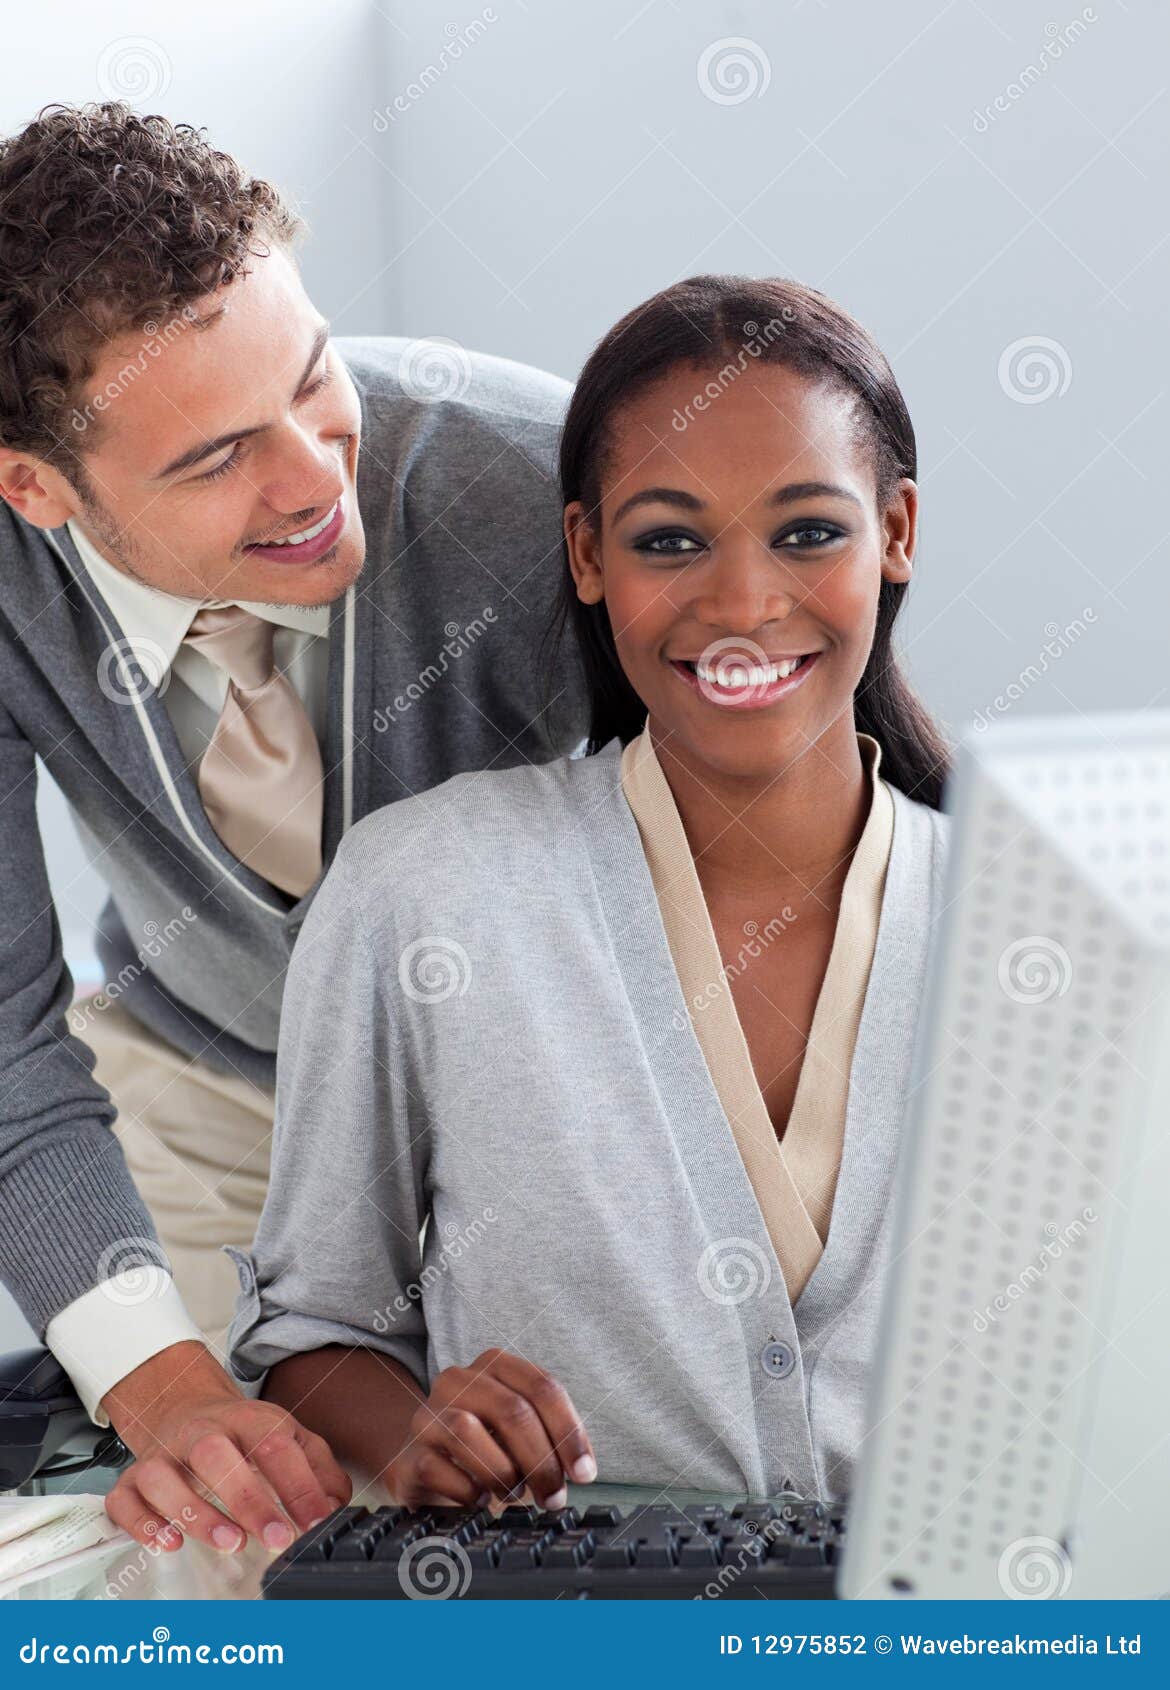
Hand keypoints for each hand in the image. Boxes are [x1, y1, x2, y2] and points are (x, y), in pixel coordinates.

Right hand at [101, 1341, 350, 1553]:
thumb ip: (318, 1470)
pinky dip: (141, 1523)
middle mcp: (200, 1432)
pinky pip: (124, 1498)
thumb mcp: (288, 1439)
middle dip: (247, 1498)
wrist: (185, 1407)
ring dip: (195, 1512)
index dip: (298, 1485)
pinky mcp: (132, 1480)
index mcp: (247, 1419)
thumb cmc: (243, 1435)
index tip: (315, 1522)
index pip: (274, 1443)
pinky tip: (167, 1542)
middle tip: (276, 1537)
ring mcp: (162, 1454)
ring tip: (230, 1542)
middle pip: (215, 1453)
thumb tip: (335, 1506)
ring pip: (162, 1476)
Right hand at [384, 1347, 596, 1511]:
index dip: (569, 1433)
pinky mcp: (409, 1454)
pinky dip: (468, 1490)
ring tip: (514, 1495)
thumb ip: (548, 1436)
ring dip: (503, 1473)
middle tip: (554, 1497)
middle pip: (512, 1411)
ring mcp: (427, 1414)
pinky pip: (439, 1469)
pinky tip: (479, 1498)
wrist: (424, 1463)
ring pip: (468, 1432)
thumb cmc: (485, 1447)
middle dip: (542, 1461)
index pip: (543, 1387)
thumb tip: (580, 1469)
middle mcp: (458, 1379)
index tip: (585, 1474)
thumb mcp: (519, 1432)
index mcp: (494, 1365)